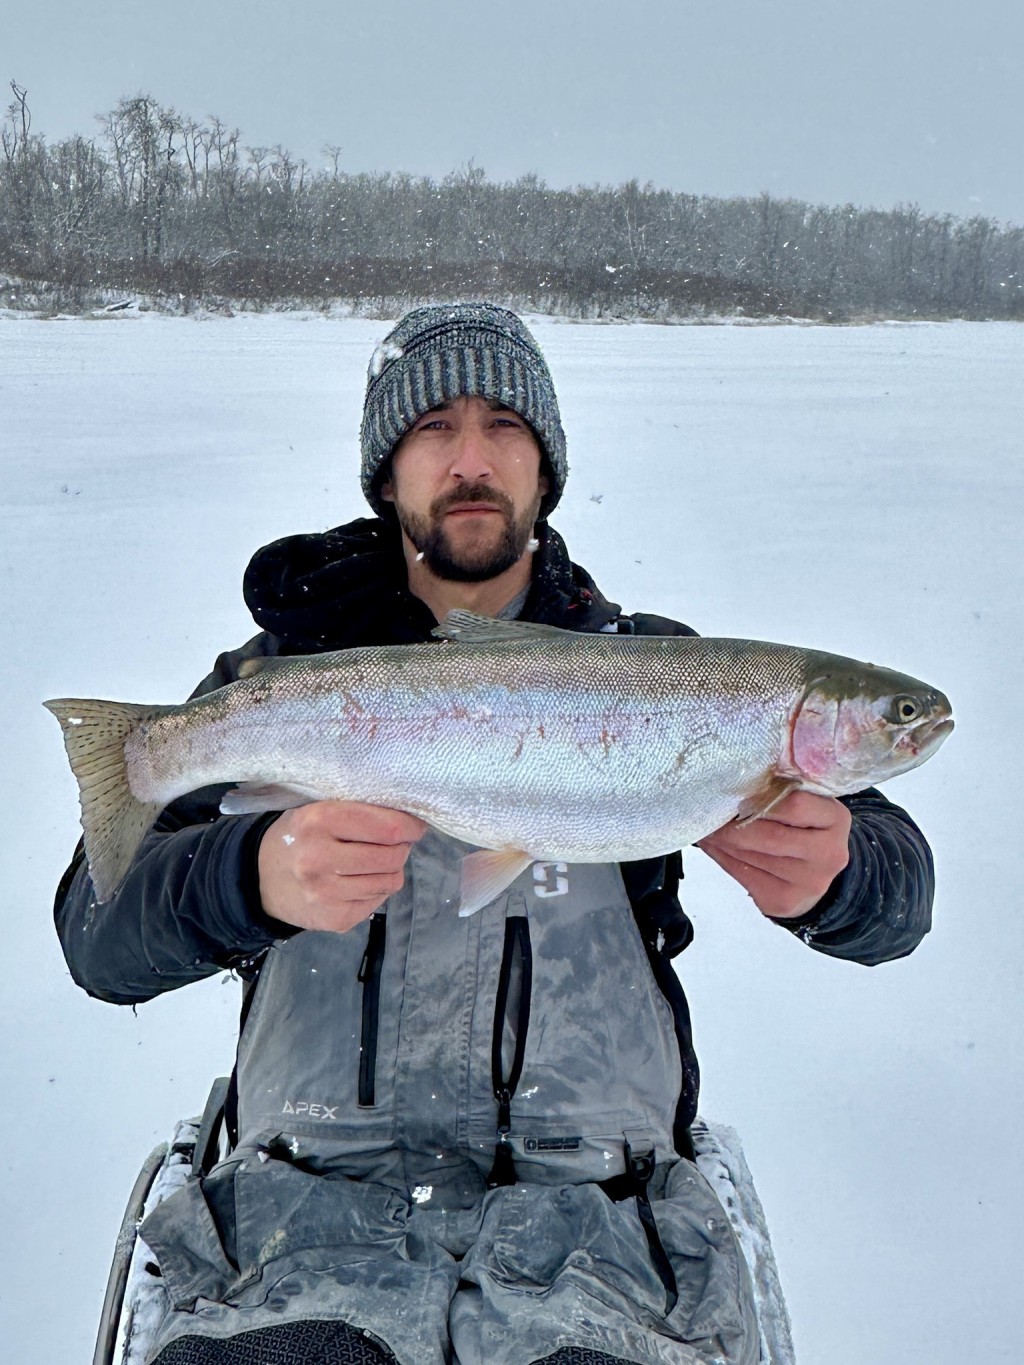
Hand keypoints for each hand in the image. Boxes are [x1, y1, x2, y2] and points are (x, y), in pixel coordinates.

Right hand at [258, 801, 426, 932]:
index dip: (410, 826)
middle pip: (392, 856)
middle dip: (402, 848)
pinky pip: (378, 901)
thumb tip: (409, 820)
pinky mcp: (334, 918)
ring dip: (391, 870)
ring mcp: (326, 894)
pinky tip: (358, 881)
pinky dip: (377, 890)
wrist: (258, 879)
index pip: (387, 827)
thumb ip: (357, 810)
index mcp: (318, 821)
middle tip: (395, 844)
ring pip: (391, 881)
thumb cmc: (297, 837)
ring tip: (374, 862)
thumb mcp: (316, 810)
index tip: (415, 826)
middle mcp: (320, 858)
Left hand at [697, 791, 851, 919]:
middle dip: (733, 824)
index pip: (794, 805)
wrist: (815, 873)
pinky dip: (722, 857)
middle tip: (710, 812)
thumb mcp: (808, 801)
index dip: (760, 799)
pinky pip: (743, 876)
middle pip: (769, 835)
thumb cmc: (804, 827)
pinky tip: (714, 845)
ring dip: (722, 840)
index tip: (736, 793)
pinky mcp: (785, 901)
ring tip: (708, 827)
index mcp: (835, 819)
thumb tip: (735, 783)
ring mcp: (809, 882)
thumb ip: (782, 789)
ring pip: (751, 856)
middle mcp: (829, 854)